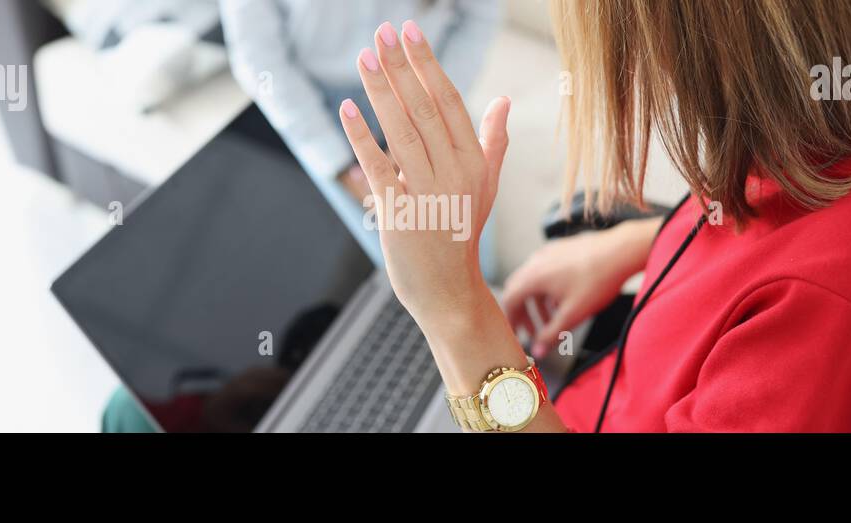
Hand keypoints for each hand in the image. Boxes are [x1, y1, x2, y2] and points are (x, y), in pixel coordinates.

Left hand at [337, 20, 508, 329]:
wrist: (449, 292)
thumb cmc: (461, 234)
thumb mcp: (484, 187)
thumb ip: (493, 142)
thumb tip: (503, 101)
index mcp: (474, 162)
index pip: (450, 101)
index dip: (428, 64)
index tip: (411, 33)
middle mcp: (454, 173)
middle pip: (424, 109)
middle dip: (402, 66)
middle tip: (383, 31)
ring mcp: (427, 194)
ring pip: (401, 131)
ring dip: (380, 91)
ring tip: (364, 57)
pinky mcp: (399, 215)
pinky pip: (379, 168)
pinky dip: (362, 137)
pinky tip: (347, 108)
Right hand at [502, 218, 663, 358]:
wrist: (621, 251)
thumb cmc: (598, 280)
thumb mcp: (573, 314)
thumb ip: (551, 335)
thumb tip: (538, 352)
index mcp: (532, 277)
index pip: (509, 301)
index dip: (511, 321)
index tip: (516, 335)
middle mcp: (535, 262)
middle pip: (519, 290)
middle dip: (524, 313)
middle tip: (533, 331)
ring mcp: (548, 252)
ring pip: (534, 281)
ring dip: (538, 302)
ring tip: (552, 319)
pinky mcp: (561, 249)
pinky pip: (546, 271)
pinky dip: (547, 289)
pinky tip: (564, 299)